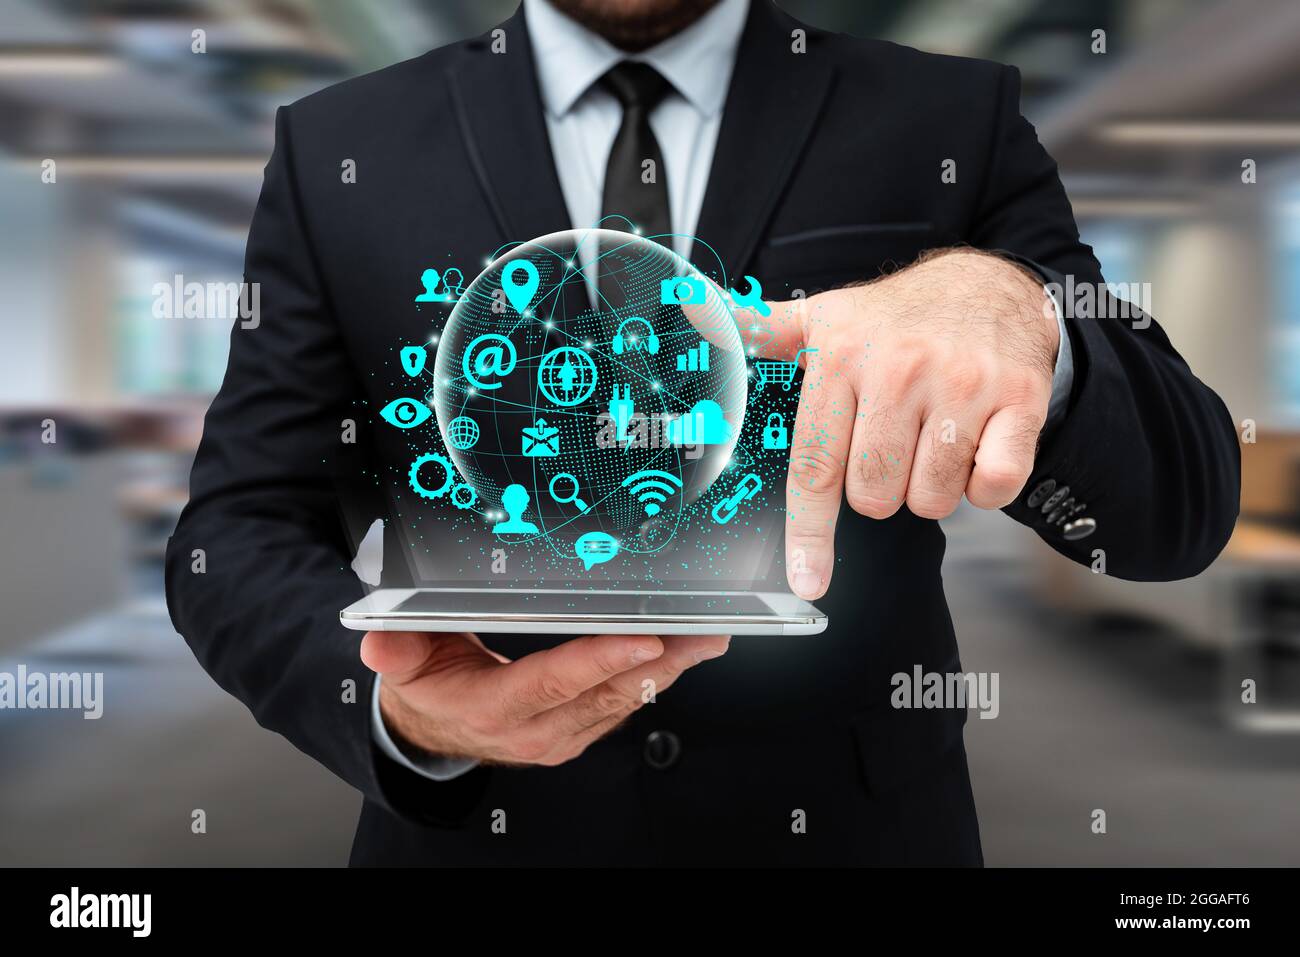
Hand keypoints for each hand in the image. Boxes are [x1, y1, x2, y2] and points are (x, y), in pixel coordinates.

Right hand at [360, 631, 728, 766]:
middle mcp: (537, 729)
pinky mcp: (581, 730)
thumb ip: (397, 650)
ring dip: (670, 670)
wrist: (437, 729)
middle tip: (703, 632)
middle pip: (606, 694)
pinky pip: (625, 705)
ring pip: (625, 701)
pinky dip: (657, 677)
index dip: (599, 660)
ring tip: (708, 637)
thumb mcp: (405, 664)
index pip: (553, 682)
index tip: (644, 638)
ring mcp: (564, 735)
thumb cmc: (430, 685)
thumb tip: (380, 642)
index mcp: (495, 709)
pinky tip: (684, 652)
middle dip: (660, 663)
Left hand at [736, 249, 1058, 599]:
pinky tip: (975, 449)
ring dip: (930, 488)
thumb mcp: (824, 317)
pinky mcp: (1019, 399)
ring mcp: (963, 384)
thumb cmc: (896, 318)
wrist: (993, 285)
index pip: (816, 467)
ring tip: (931, 442)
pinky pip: (994, 487)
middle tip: (889, 449)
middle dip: (878, 492)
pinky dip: (984, 487)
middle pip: (875, 495)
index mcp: (841, 358)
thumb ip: (759, 329)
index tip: (810, 582)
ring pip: (932, 499)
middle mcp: (900, 370)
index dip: (810, 533)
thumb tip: (694, 313)